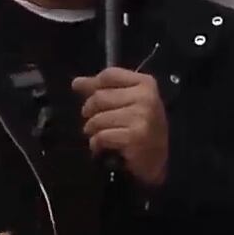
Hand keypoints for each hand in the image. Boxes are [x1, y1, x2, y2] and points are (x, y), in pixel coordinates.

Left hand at [72, 68, 168, 187]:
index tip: (87, 96)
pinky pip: (101, 136)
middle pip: (100, 96)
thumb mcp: (128, 102)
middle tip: (94, 122)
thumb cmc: (141, 127)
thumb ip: (103, 90)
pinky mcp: (134, 137)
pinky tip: (103, 147)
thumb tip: (76, 82)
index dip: (93, 85)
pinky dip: (97, 143)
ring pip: (98, 118)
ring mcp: (141, 116)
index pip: (109, 75)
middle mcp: (146, 97)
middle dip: (90, 111)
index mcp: (145, 83)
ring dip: (93, 130)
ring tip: (100, 135)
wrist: (156, 158)